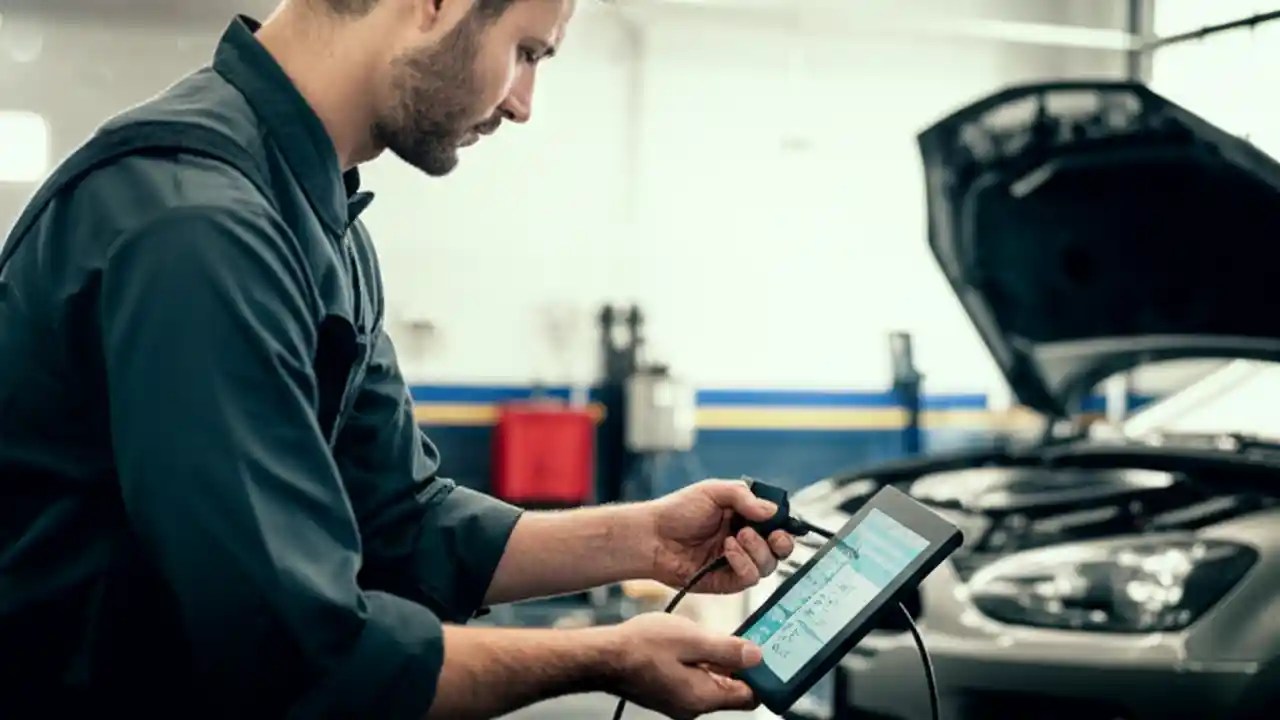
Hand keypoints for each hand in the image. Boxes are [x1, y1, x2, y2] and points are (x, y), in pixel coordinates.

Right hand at [609, 613, 761, 719]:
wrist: (600, 657)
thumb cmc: (639, 647)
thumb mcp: (691, 639)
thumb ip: (727, 649)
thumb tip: (756, 656)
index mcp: (703, 697)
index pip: (750, 696)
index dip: (761, 675)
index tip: (762, 652)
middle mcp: (693, 707)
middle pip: (732, 689)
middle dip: (736, 663)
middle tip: (733, 637)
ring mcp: (679, 702)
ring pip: (712, 682)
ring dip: (714, 660)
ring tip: (703, 637)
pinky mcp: (667, 694)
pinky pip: (694, 680)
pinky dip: (697, 663)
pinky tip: (685, 644)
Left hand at [646, 479, 794, 593]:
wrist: (653, 535)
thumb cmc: (679, 510)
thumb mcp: (713, 491)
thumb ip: (744, 498)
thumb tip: (772, 511)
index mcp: (745, 518)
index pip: (777, 525)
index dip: (784, 525)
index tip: (779, 521)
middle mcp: (745, 541)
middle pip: (781, 550)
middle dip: (782, 543)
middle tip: (771, 535)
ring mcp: (737, 563)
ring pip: (768, 566)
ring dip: (758, 550)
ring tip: (736, 537)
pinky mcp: (726, 582)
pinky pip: (749, 578)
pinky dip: (743, 563)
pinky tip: (727, 550)